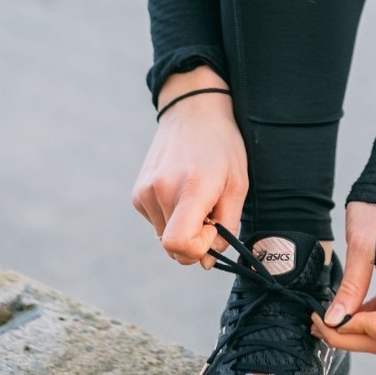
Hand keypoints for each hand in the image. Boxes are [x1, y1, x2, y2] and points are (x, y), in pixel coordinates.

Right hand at [131, 69, 247, 267]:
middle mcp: (161, 191)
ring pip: (166, 237)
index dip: (199, 250)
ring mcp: (144, 192)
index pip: (179, 245)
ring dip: (185, 227)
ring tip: (197, 197)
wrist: (192, 112)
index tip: (213, 231)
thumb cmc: (223, 148)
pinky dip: (172, 217)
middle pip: (174, 247)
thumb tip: (206, 262)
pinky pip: (157, 223)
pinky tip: (182, 192)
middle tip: (210, 213)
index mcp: (190, 189)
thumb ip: (227, 228)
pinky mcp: (137, 194)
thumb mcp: (238, 186)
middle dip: (196, 241)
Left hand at [312, 202, 375, 354]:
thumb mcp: (359, 245)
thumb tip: (334, 320)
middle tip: (321, 323)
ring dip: (357, 331)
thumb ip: (350, 287)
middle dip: (352, 337)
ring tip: (327, 320)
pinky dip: (367, 320)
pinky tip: (345, 311)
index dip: (359, 331)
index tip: (334, 318)